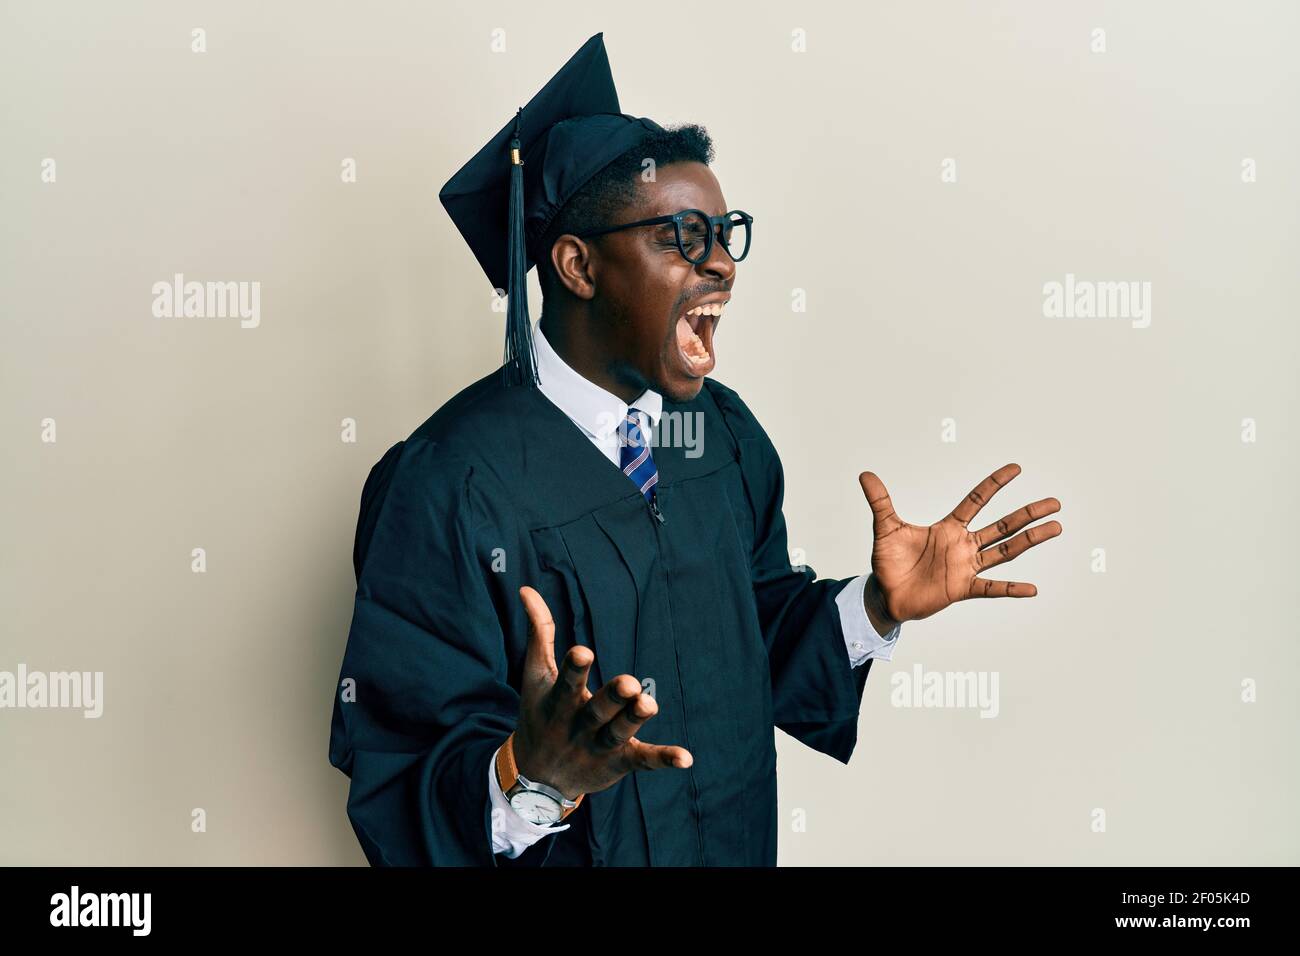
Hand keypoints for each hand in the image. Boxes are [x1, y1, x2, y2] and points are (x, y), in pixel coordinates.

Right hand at [510, 586, 693, 799]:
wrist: (537, 778)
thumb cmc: (539, 714)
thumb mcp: (535, 676)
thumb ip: (539, 632)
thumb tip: (527, 588)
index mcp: (558, 703)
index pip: (566, 684)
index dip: (575, 669)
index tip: (584, 651)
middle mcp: (579, 726)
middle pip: (598, 711)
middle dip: (613, 698)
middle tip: (629, 683)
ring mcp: (600, 746)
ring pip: (619, 733)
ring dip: (635, 720)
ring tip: (650, 704)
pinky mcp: (620, 762)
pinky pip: (643, 760)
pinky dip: (664, 758)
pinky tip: (686, 758)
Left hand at [858, 463, 1061, 623]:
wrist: (884, 594)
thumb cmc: (888, 561)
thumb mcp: (885, 528)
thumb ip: (880, 501)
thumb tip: (865, 474)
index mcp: (948, 528)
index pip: (976, 500)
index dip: (994, 484)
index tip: (1016, 468)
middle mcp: (963, 545)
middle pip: (1002, 525)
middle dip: (1028, 514)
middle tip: (1055, 503)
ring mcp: (965, 567)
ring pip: (1005, 550)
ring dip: (1030, 540)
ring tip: (1056, 528)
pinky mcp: (962, 588)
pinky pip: (991, 587)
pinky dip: (1010, 589)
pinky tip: (1032, 589)